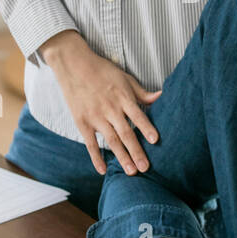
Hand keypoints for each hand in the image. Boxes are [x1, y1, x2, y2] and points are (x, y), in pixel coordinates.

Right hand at [40, 31, 160, 174]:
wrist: (74, 65)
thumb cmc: (102, 71)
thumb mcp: (125, 78)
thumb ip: (142, 92)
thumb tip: (162, 96)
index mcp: (122, 97)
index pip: (137, 115)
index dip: (146, 128)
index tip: (155, 140)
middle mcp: (110, 109)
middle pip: (125, 133)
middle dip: (137, 151)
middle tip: (146, 168)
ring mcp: (95, 117)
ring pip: (111, 141)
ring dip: (122, 157)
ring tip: (131, 172)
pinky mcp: (82, 122)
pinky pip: (90, 143)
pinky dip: (96, 158)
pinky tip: (102, 170)